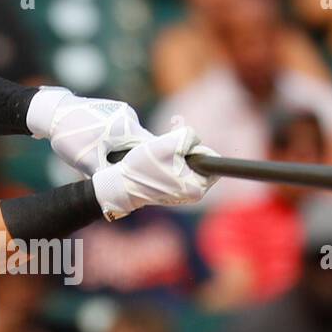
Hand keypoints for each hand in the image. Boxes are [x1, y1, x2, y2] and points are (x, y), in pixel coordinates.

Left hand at [29, 88, 154, 175]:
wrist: (52, 111)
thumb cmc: (70, 137)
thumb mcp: (88, 162)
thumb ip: (106, 176)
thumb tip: (119, 191)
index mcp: (127, 127)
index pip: (149, 150)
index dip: (148, 166)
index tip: (145, 179)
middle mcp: (129, 116)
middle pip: (141, 145)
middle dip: (134, 160)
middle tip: (126, 176)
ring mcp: (122, 111)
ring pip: (131, 138)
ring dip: (125, 151)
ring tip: (110, 163)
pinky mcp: (114, 110)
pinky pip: (123, 130)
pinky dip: (118, 142)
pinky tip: (104, 150)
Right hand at [91, 125, 217, 218]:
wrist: (119, 185)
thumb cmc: (143, 166)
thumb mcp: (170, 143)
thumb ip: (190, 136)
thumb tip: (196, 142)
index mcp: (198, 188)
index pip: (212, 160)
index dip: (198, 148)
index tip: (180, 148)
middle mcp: (193, 195)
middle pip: (200, 163)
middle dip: (186, 151)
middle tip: (167, 150)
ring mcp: (182, 195)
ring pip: (187, 166)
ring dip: (176, 156)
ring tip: (158, 157)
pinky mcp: (171, 192)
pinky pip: (177, 172)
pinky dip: (169, 164)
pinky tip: (155, 163)